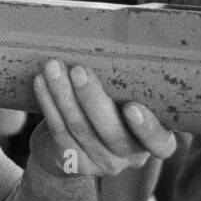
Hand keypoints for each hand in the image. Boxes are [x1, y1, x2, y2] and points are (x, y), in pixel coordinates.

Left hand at [32, 60, 176, 175]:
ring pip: (79, 128)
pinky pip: (58, 131)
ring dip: (63, 95)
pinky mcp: (74, 162)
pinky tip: (41, 82)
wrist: (84, 141)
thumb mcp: (135, 99)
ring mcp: (102, 162)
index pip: (159, 143)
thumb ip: (136, 84)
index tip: (132, 107)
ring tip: (53, 66)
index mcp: (157, 141)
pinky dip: (48, 104)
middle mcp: (131, 157)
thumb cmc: (118, 107)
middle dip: (92, 99)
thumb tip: (122, 37)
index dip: (147, 129)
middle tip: (79, 70)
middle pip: (111, 133)